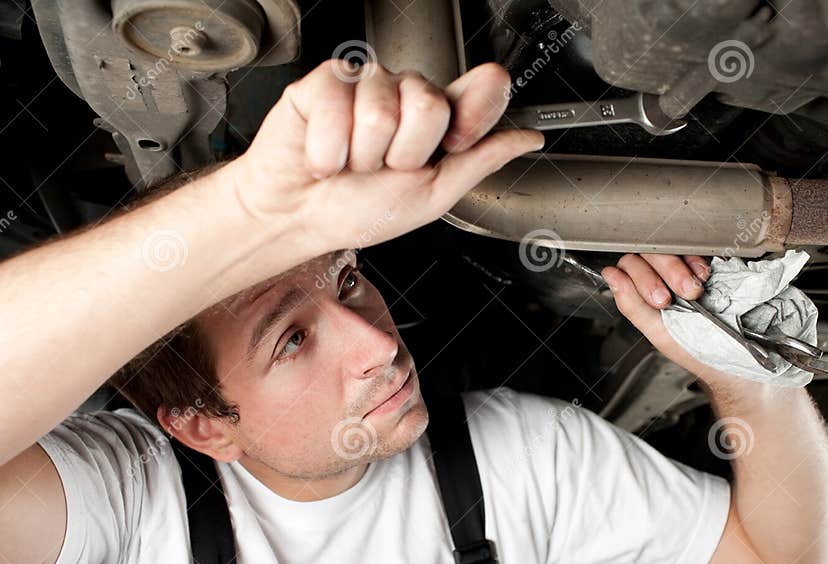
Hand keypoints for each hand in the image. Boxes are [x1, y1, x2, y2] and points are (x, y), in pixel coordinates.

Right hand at [224, 59, 543, 253]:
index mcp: (439, 122)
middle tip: (380, 169)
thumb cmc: (358, 210)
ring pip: (381, 111)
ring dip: (360, 156)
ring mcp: (369, 84)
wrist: (298, 218)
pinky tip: (324, 155)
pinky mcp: (329, 81)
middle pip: (428, 106)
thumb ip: (480, 160)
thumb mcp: (433, 196)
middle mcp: (406, 95)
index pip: (481, 90)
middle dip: (401, 154)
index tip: (457, 141)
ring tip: (349, 164)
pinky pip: (339, 104)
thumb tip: (528, 138)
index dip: (475, 112)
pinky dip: (328, 148)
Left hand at [602, 253, 738, 384]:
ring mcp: (683, 269)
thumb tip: (611, 274)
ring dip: (679, 268)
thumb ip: (632, 304)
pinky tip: (703, 278)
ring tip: (694, 291)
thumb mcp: (659, 332)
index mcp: (646, 294)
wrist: (738, 359)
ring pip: (668, 248)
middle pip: (649, 253)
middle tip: (678, 297)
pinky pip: (695, 249)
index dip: (641, 278)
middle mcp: (662, 279)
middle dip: (663, 273)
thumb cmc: (697, 350)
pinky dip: (698, 262)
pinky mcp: (704, 265)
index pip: (630, 266)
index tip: (660, 300)